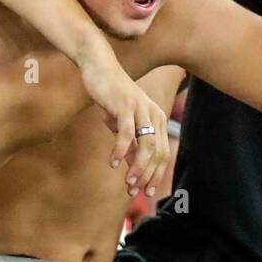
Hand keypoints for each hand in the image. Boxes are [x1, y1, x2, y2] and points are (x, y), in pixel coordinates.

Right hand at [78, 48, 170, 195]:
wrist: (99, 68)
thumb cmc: (111, 98)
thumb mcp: (121, 125)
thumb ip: (130, 145)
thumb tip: (133, 169)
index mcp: (158, 120)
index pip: (162, 153)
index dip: (155, 175)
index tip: (145, 192)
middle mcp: (155, 114)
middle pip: (157, 153)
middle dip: (147, 176)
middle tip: (134, 191)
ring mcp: (141, 109)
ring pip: (146, 146)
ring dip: (137, 168)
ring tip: (127, 182)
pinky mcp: (125, 105)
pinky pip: (126, 133)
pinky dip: (120, 150)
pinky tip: (113, 163)